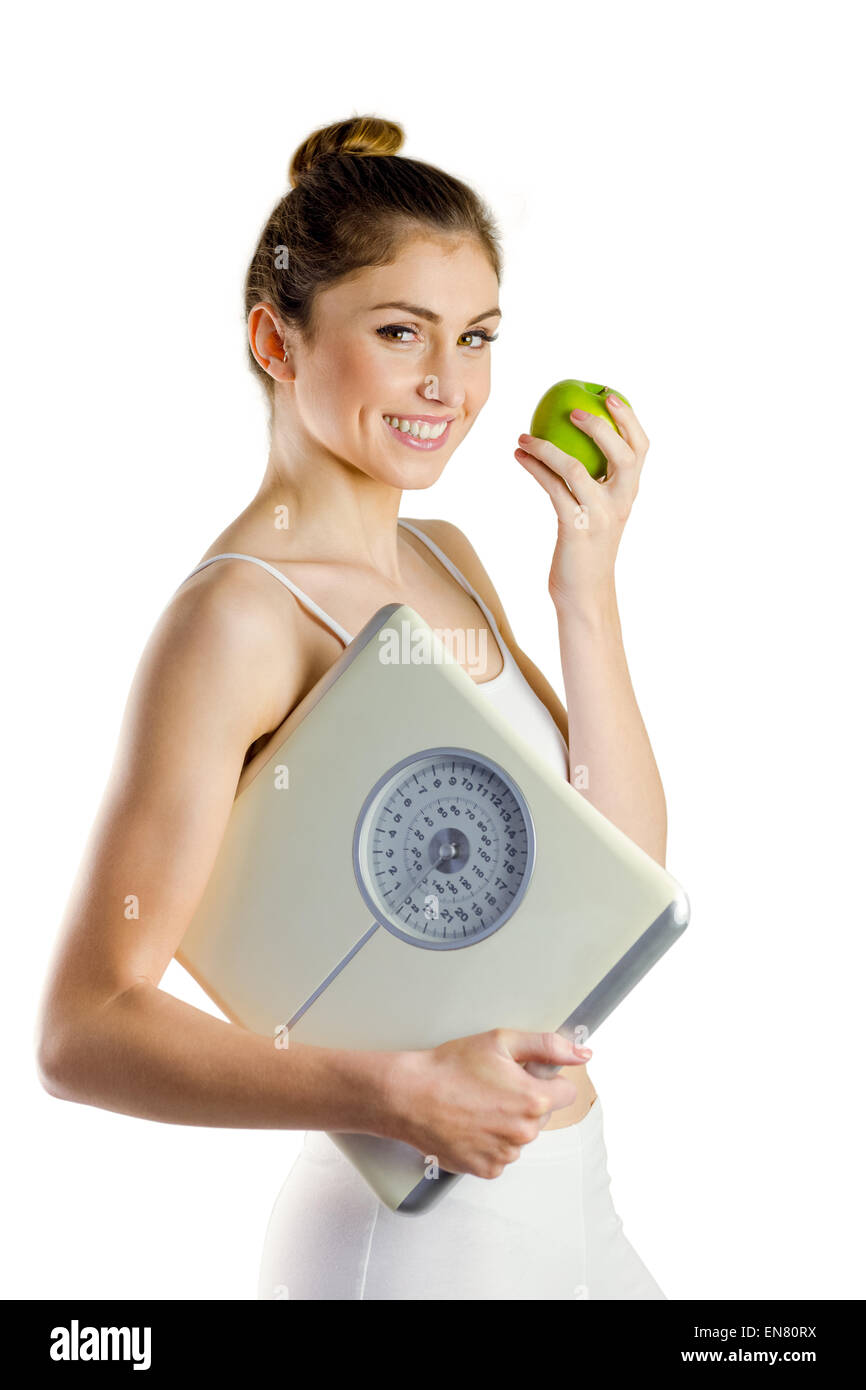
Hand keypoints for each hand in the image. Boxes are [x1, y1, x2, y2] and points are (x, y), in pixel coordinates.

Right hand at [388, 1028, 586, 1179]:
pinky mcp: (486, 1169)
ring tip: (476, 1105)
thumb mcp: (501, 1041)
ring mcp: (505, 1154)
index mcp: (533, 1100)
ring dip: (506, 1123)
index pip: (565, 1093)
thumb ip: (547, 1045)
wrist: (410, 1096)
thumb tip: (582, 1053)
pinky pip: (500, 1155)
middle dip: (524, 1101)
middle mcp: (524, 1132)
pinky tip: (470, 1124)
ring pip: (519, 1136)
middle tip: (492, 1086)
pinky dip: (489, 1142)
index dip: (546, 1080)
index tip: (525, 1075)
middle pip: (541, 1116)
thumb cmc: (450, 1067)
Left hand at [514, 393, 649, 615]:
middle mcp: (620, 502)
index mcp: (629, 494)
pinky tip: (519, 457)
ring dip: (546, 447)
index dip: (629, 419)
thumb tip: (573, 446)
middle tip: (571, 408)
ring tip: (523, 437)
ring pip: (576, 468)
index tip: (609, 395)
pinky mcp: (575, 528)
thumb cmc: (584, 551)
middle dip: (601, 426)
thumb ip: (596, 485)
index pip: (640, 449)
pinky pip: (553, 488)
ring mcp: (600, 516)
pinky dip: (534, 468)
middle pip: (623, 454)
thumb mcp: (598, 513)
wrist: (584, 594)